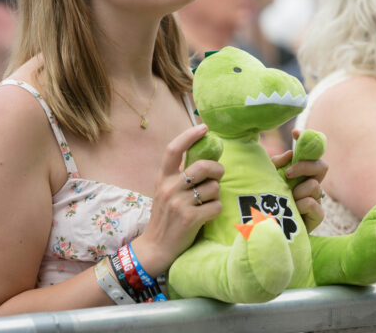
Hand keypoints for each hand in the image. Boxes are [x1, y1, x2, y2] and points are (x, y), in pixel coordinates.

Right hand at [131, 124, 223, 276]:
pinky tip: (206, 216)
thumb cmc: (167, 216)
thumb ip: (181, 175)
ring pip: (214, 187)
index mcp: (163, 178)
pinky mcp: (190, 218)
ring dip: (216, 195)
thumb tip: (208, 157)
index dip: (189, 135)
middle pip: (203, 166)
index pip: (173, 149)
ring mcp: (179, 203)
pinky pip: (216, 206)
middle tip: (219, 175)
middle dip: (218, 169)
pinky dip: (216, 211)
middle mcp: (169, 188)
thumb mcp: (166, 191)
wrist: (156, 248)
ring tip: (207, 202)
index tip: (204, 127)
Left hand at [272, 130, 327, 231]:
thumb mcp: (265, 179)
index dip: (307, 140)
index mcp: (300, 173)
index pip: (310, 153)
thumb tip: (291, 153)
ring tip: (286, 200)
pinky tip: (292, 210)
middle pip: (322, 166)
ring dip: (298, 191)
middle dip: (305, 166)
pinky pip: (314, 204)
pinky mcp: (316, 216)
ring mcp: (314, 200)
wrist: (263, 230)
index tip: (294, 133)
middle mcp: (309, 184)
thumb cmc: (263, 201)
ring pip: (315, 186)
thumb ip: (276, 164)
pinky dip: (302, 205)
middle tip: (287, 173)